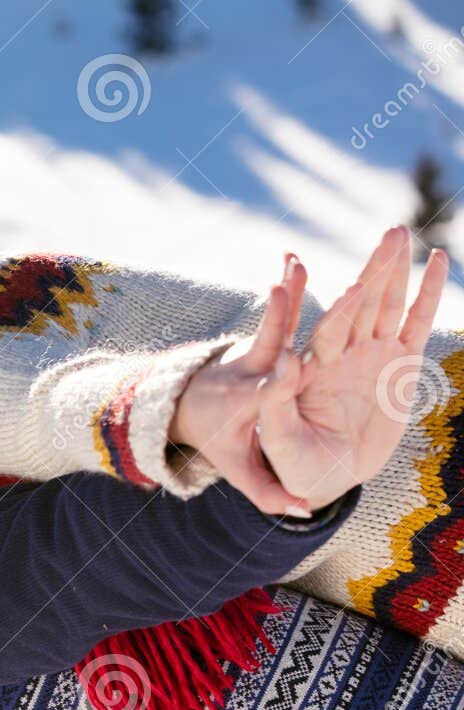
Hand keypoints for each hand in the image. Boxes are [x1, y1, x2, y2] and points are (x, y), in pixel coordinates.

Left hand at [169, 249, 314, 514]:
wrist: (187, 405)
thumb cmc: (221, 439)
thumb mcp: (238, 469)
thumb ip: (267, 490)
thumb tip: (303, 510)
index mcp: (249, 403)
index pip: (267, 393)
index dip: (279, 382)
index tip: (293, 365)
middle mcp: (253, 372)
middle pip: (269, 345)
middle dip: (279, 321)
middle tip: (285, 292)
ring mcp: (256, 352)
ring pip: (274, 321)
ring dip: (286, 292)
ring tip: (294, 263)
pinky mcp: (263, 338)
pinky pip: (279, 309)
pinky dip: (287, 284)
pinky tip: (292, 255)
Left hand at [256, 227, 448, 509]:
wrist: (325, 477)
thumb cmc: (294, 461)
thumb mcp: (276, 437)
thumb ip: (276, 400)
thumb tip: (285, 359)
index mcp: (312, 366)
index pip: (330, 330)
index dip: (342, 308)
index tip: (354, 287)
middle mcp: (342, 352)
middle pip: (361, 303)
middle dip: (375, 269)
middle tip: (390, 232)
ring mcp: (372, 354)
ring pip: (387, 305)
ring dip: (394, 270)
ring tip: (401, 234)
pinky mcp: (400, 364)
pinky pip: (415, 323)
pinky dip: (426, 294)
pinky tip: (434, 262)